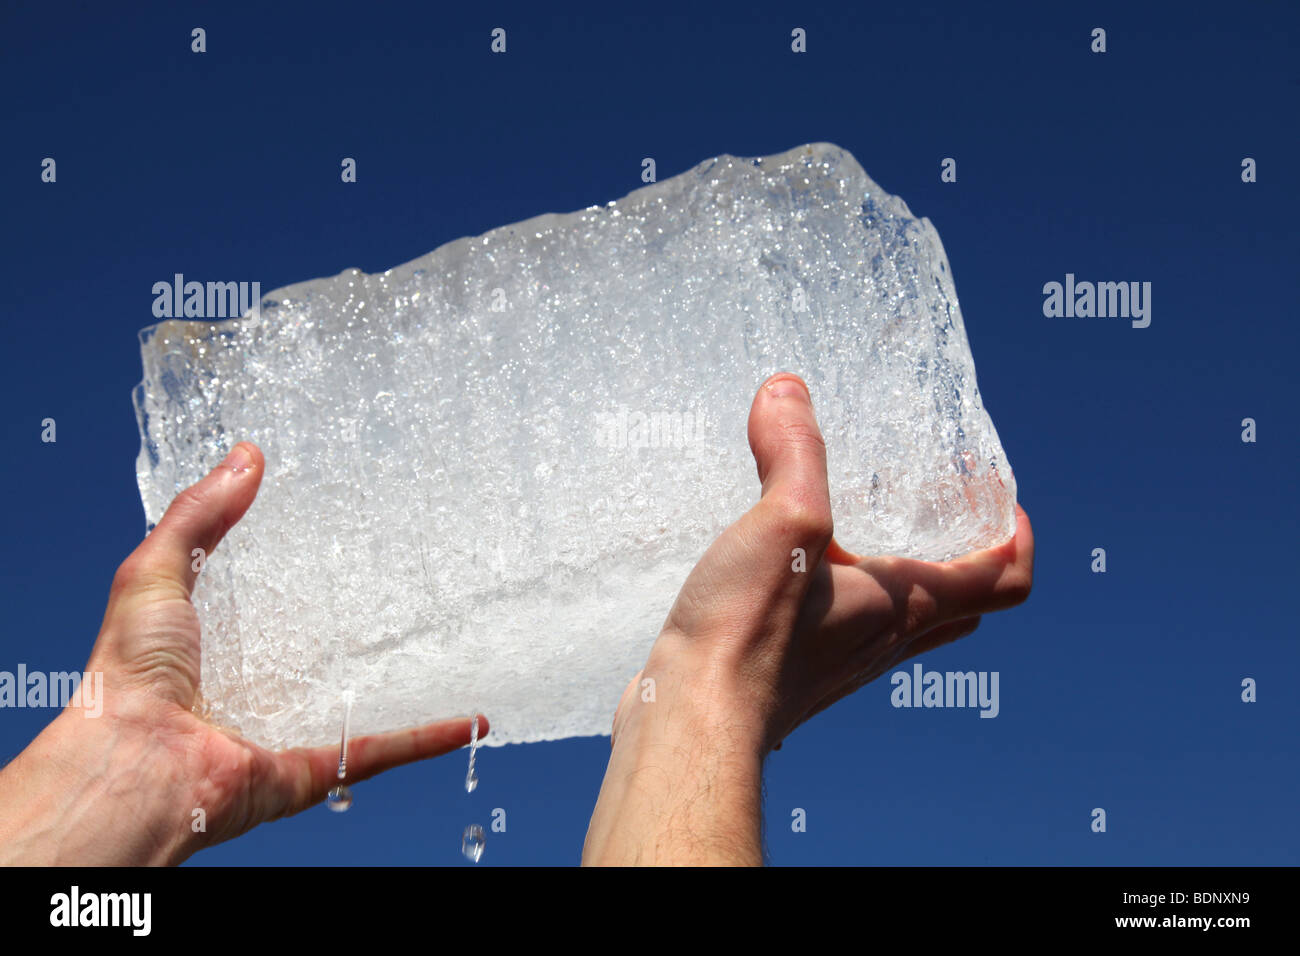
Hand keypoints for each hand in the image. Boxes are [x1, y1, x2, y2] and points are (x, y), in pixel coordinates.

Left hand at [0, 442, 485, 864]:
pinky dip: (429, 738)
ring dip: (408, 685)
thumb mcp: (154, 572)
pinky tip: (470, 719)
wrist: (132, 767)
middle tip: (412, 589)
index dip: (303, 575)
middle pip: (321, 657)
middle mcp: (253, 692)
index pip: (268, 607)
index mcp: (214, 650)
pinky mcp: (313, 765)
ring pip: (363, 704)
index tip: (346, 538)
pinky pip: (380, 749)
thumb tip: (248, 456)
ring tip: (450, 651)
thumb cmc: (127, 678)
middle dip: (366, 629)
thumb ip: (198, 516)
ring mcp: (287, 731)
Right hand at [583, 373, 1032, 864]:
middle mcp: (884, 642)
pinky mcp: (793, 673)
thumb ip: (794, 453)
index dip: (1018, 537)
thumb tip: (788, 391)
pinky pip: (840, 631)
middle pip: (960, 607)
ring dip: (900, 576)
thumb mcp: (785, 523)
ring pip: (899, 622)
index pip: (1004, 580)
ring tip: (861, 526)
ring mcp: (839, 665)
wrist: (692, 720)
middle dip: (965, 556)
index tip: (1002, 499)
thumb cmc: (749, 636)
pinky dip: (840, 595)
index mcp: (904, 606)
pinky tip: (789, 566)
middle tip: (937, 510)